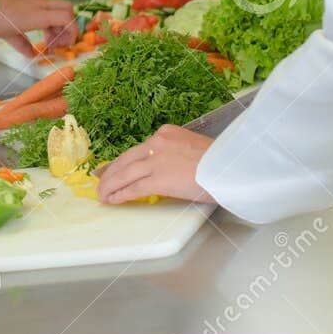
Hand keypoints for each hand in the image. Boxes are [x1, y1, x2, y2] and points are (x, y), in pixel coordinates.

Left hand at [0, 0, 78, 55]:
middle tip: (59, 42)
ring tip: (48, 40)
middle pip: (67, 9)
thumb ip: (24, 45)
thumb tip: (32, 54)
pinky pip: (43, 4)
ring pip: (55, 7)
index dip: (72, 32)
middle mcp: (39, 2)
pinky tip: (38, 28)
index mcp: (37, 14)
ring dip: (57, 23)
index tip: (67, 45)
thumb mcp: (9, 37)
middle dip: (68, 26)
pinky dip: (47, 17)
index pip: (67, 18)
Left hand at [95, 125, 216, 204]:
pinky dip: (120, 194)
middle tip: (101, 183)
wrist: (231, 166)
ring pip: (125, 173)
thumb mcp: (195, 147)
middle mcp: (157, 143)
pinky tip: (112, 200)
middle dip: (111, 172)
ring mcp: (156, 160)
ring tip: (103, 195)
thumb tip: (168, 168)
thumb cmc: (221, 161)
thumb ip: (177, 154)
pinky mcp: (158, 178)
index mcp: (166, 133)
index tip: (113, 168)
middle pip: (126, 159)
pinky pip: (133, 188)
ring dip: (110, 186)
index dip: (123, 161)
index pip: (138, 149)